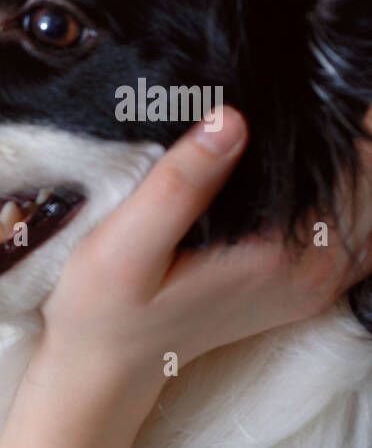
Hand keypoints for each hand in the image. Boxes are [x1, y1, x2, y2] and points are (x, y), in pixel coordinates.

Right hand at [41, 105, 371, 378]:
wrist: (104, 369)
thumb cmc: (103, 309)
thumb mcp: (122, 247)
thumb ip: (178, 185)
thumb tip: (231, 118)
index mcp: (282, 253)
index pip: (355, 165)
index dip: (341, 115)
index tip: (304, 77)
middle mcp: (315, 271)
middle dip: (350, 133)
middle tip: (307, 89)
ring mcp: (316, 282)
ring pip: (370, 205)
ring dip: (353, 163)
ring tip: (312, 121)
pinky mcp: (304, 285)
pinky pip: (359, 231)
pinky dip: (349, 193)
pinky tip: (313, 171)